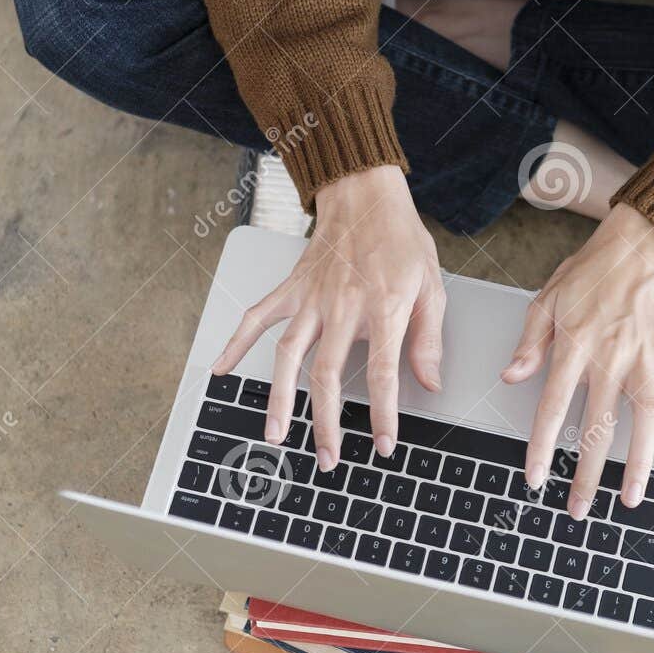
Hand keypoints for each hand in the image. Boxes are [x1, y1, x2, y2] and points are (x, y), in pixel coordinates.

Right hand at [213, 165, 444, 469]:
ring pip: (288, 356)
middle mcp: (342, 307)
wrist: (364, 194)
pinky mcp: (290, 289)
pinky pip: (257, 318)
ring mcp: (310, 298)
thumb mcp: (432, 286)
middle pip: (327, 374)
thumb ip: (428, 338)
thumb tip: (430, 383)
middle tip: (328, 458)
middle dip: (325, 422)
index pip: (382, 371)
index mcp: (383, 308)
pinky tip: (222, 369)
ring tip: (276, 435)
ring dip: (281, 399)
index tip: (384, 444)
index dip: (384, 413)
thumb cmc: (400, 240)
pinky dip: (235, 343)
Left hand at [502, 204, 653, 517]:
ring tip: (630, 500)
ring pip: (643, 422)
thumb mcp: (545, 300)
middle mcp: (610, 360)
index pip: (553, 407)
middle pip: (597, 427)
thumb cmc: (589, 274)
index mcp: (574, 348)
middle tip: (578, 509)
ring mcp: (644, 361)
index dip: (541, 446)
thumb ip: (529, 343)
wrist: (638, 247)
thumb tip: (511, 377)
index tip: (535, 479)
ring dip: (638, 464)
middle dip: (586, 473)